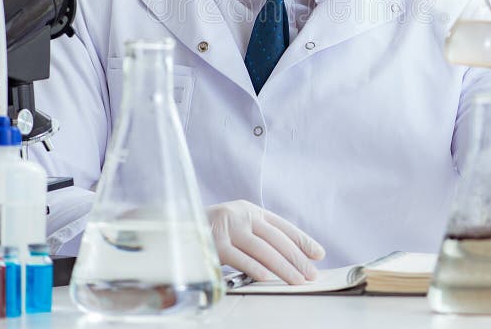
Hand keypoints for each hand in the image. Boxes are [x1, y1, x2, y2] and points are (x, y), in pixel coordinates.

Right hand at [207, 199, 324, 283]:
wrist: (172, 227)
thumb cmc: (207, 232)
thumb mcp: (233, 227)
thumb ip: (255, 236)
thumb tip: (286, 258)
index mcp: (249, 209)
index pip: (282, 225)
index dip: (302, 240)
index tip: (318, 254)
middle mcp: (241, 214)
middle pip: (276, 238)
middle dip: (297, 258)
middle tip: (312, 274)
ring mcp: (228, 227)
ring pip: (263, 249)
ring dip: (284, 268)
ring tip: (297, 280)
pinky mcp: (215, 243)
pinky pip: (242, 259)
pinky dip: (257, 269)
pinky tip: (270, 279)